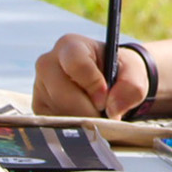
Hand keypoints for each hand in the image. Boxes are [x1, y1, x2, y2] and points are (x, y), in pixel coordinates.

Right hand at [33, 33, 148, 117]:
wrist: (106, 80)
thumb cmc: (118, 72)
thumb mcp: (133, 73)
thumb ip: (131, 87)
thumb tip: (112, 110)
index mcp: (71, 46)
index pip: (76, 64)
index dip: (93, 85)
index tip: (105, 100)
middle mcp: (48, 62)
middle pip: (62, 94)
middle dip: (87, 110)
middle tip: (103, 113)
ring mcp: (39, 85)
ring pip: (57, 111)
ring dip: (80, 119)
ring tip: (94, 112)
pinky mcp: (38, 105)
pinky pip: (52, 122)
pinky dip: (71, 126)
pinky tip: (82, 117)